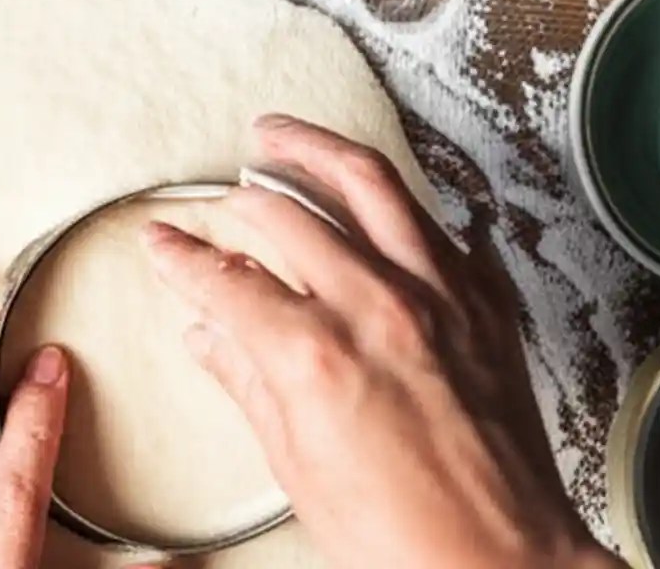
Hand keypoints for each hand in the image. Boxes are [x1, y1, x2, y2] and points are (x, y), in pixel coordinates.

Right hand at [143, 115, 623, 568]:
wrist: (499, 560)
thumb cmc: (402, 534)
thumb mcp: (294, 463)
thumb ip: (246, 381)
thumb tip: (208, 337)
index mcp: (315, 353)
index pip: (225, 276)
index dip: (180, 253)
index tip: (161, 240)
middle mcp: (378, 306)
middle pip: (286, 214)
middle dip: (236, 197)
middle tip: (215, 194)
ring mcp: (439, 294)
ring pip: (370, 183)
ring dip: (315, 148)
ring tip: (280, 132)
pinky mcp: (484, 301)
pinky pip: (439, 222)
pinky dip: (401, 199)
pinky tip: (380, 193)